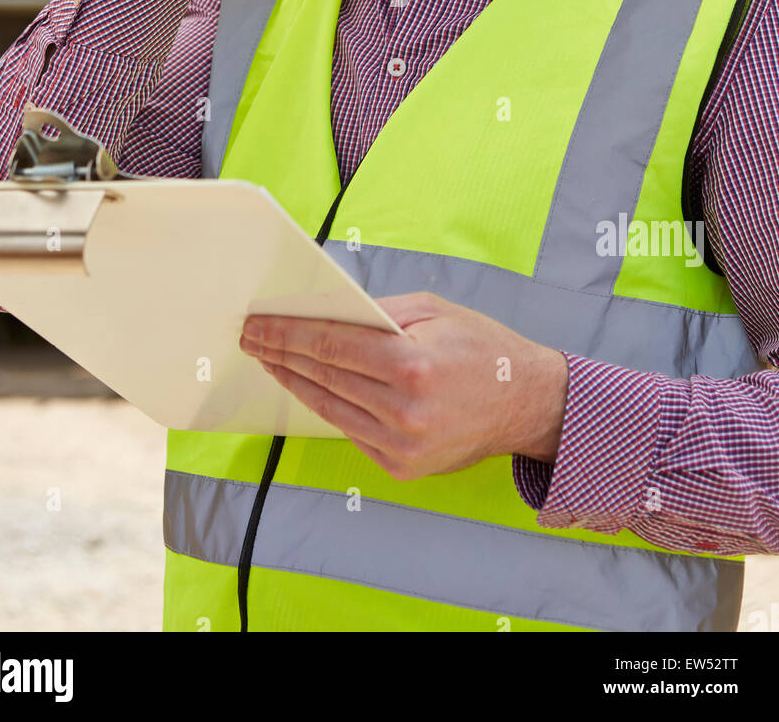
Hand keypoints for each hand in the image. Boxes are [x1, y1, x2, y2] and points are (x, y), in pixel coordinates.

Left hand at [240, 291, 568, 479]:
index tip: (257, 324)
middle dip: (281, 354)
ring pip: (329, 407)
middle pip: (323, 376)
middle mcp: (404, 411)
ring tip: (270, 360)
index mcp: (412, 366)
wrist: (527, 404)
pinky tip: (308, 386)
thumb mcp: (432, 311)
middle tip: (251, 337)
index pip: (330, 345)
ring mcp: (402, 446)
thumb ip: (376, 313)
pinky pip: (351, 430)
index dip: (286, 333)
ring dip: (294, 382)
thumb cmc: (481, 347)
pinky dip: (327, 406)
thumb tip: (323, 313)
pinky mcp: (402, 467)